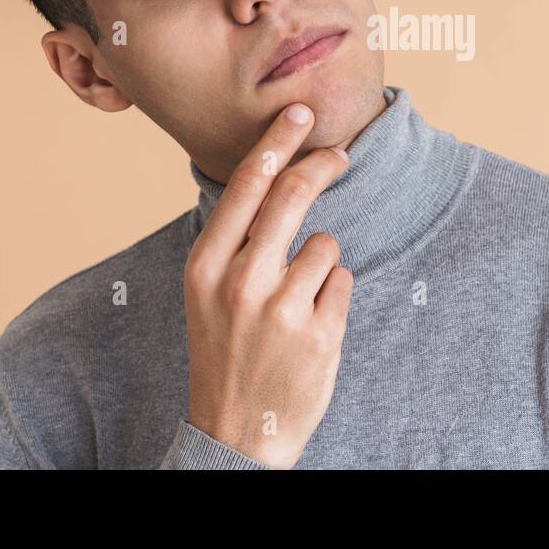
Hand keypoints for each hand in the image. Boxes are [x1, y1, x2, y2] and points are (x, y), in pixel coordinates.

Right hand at [182, 102, 353, 468]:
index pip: (247, 184)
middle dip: (322, 164)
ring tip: (297, 304)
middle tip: (339, 153)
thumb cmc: (223, 354)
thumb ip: (234, 243)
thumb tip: (275, 177)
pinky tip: (310, 327)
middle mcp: (241, 281)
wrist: (235, 435)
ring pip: (325, 244)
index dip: (277, 142)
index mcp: (205, 266)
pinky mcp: (320, 333)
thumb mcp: (206, 294)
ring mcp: (282, 308)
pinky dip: (333, 296)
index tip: (300, 113)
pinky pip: (342, 282)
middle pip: (293, 194)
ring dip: (321, 263)